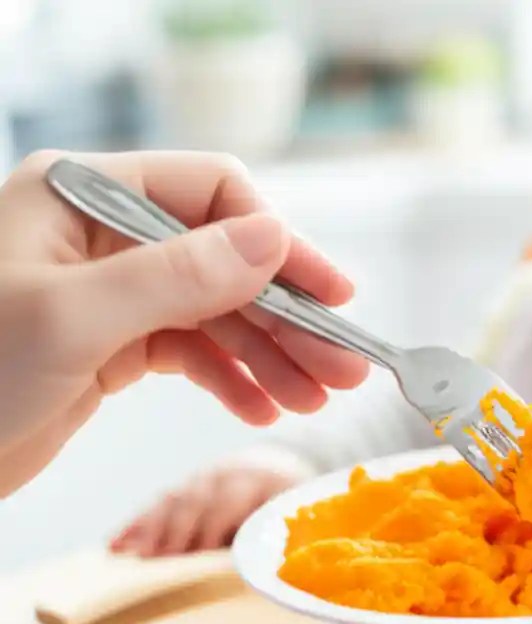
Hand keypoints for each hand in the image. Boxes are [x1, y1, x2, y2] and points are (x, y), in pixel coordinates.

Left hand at [0, 151, 369, 495]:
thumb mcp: (72, 320)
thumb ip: (177, 275)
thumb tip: (273, 240)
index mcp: (83, 197)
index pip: (211, 193)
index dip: (277, 242)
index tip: (329, 295)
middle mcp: (104, 235)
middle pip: (225, 259)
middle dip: (287, 314)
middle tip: (346, 363)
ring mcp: (110, 289)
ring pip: (216, 311)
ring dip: (272, 354)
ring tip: (318, 397)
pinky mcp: (111, 344)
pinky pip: (192, 351)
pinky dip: (233, 379)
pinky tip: (266, 408)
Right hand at [112, 448, 307, 556]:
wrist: (277, 472)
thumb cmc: (292, 514)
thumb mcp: (299, 521)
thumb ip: (282, 542)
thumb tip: (265, 574)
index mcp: (264, 481)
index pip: (231, 500)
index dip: (213, 525)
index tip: (199, 552)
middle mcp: (230, 476)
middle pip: (196, 501)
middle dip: (176, 531)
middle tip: (155, 560)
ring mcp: (203, 479)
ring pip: (172, 502)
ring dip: (150, 530)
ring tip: (130, 557)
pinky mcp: (183, 489)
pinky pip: (156, 506)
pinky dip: (136, 526)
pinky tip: (115, 546)